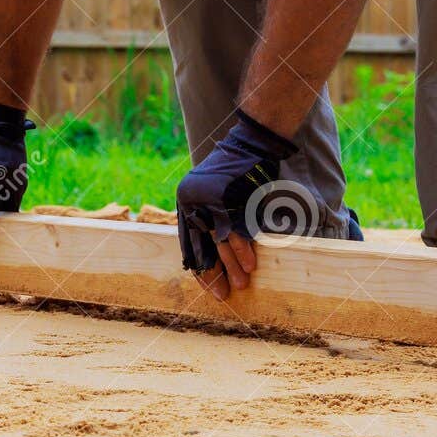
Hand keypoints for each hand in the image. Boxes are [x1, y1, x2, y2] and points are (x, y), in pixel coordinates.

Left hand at [175, 112, 299, 300]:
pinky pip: (234, 230)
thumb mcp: (217, 196)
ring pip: (219, 243)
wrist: (250, 142)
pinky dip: (242, 249)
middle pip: (202, 247)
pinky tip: (249, 266)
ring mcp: (207, 200)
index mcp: (185, 204)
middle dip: (215, 274)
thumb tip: (219, 257)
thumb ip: (212, 221)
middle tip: (224, 294)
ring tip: (242, 285)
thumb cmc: (238, 173)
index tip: (211, 288)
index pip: (189, 246)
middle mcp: (191, 202)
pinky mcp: (225, 197)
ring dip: (231, 267)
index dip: (201, 270)